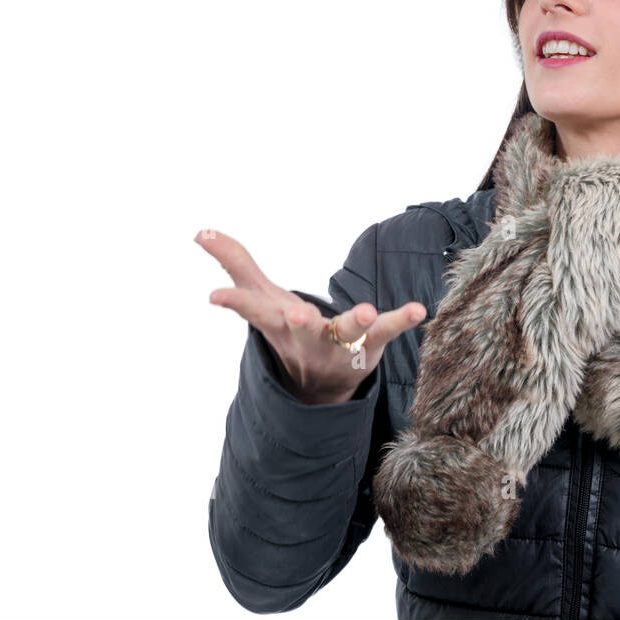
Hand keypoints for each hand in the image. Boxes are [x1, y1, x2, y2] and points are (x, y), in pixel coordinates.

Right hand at [197, 228, 426, 403]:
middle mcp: (305, 336)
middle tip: (296, 314)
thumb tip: (200, 232)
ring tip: (363, 310)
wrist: (317, 388)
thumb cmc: (285, 329)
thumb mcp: (260, 296)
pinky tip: (419, 309)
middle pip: (299, 328)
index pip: (252, 310)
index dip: (235, 301)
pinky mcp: (368, 344)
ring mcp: (338, 343)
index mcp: (277, 322)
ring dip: (352, 323)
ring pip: (344, 335)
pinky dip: (402, 320)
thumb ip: (235, 262)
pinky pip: (386, 331)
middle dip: (297, 321)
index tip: (214, 296)